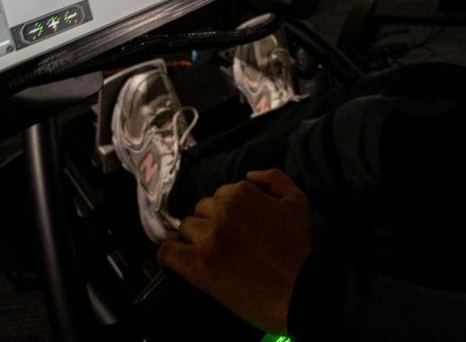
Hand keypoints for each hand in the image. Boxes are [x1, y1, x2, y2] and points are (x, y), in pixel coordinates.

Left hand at [157, 169, 311, 334]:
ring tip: (212, 255)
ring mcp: (208, 238)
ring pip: (185, 228)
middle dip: (212, 223)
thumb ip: (273, 179)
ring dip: (196, 239)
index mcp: (242, 193)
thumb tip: (248, 175)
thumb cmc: (297, 247)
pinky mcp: (197, 265)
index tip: (238, 228)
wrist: (296, 290)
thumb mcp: (297, 201)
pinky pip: (168, 253)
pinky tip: (179, 261)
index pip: (219, 195)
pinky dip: (169, 256)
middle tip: (228, 243)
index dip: (229, 212)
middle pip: (201, 210)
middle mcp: (221, 211)